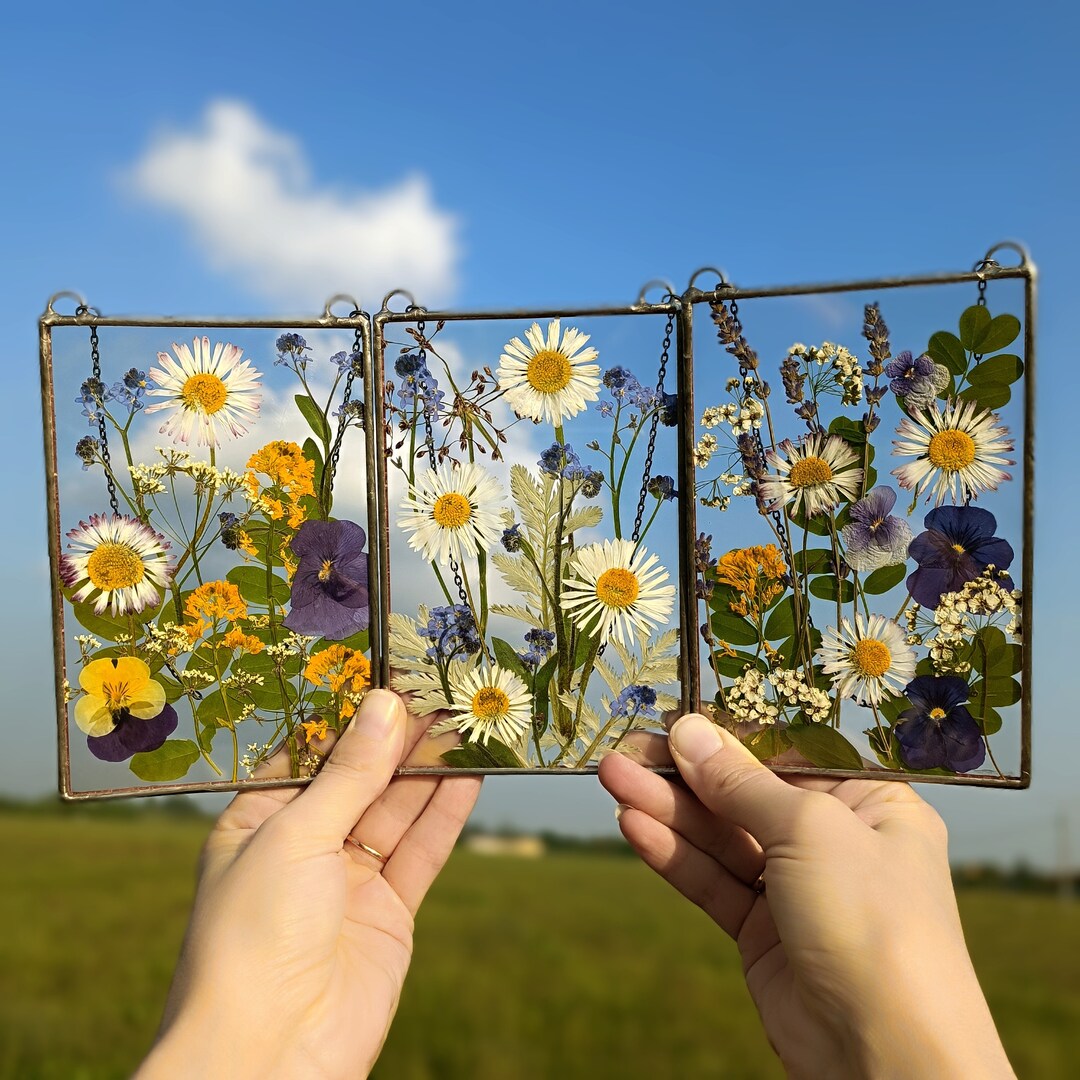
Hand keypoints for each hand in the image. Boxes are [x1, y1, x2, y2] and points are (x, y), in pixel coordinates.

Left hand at [138, 689, 480, 1079]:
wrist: (270, 1054)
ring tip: (464, 722)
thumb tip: (386, 706)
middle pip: (359, 779)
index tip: (390, 676)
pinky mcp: (388, 913)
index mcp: (258, 822)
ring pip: (395, 811)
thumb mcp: (296, 836)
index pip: (309, 755)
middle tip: (441, 692)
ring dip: (428, 770)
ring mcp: (348, 881)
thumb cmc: (253, 936)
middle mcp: (303, 847)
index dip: (350, 719)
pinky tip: (469, 776)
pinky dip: (444, 814)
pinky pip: (420, 852)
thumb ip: (349, 773)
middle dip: (398, 739)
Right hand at [599, 715, 1014, 1079]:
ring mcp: (796, 889)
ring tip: (611, 777)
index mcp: (870, 803)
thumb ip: (740, 781)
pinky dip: (674, 854)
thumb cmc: (872, 921)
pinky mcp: (763, 933)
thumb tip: (687, 731)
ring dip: (666, 807)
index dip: (728, 736)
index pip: (788, 754)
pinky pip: (713, 880)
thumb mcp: (807, 829)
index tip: (671, 718)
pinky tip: (633, 825)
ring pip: (720, 836)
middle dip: (683, 772)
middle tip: (623, 749)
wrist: (888, 1057)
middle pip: (745, 793)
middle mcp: (834, 841)